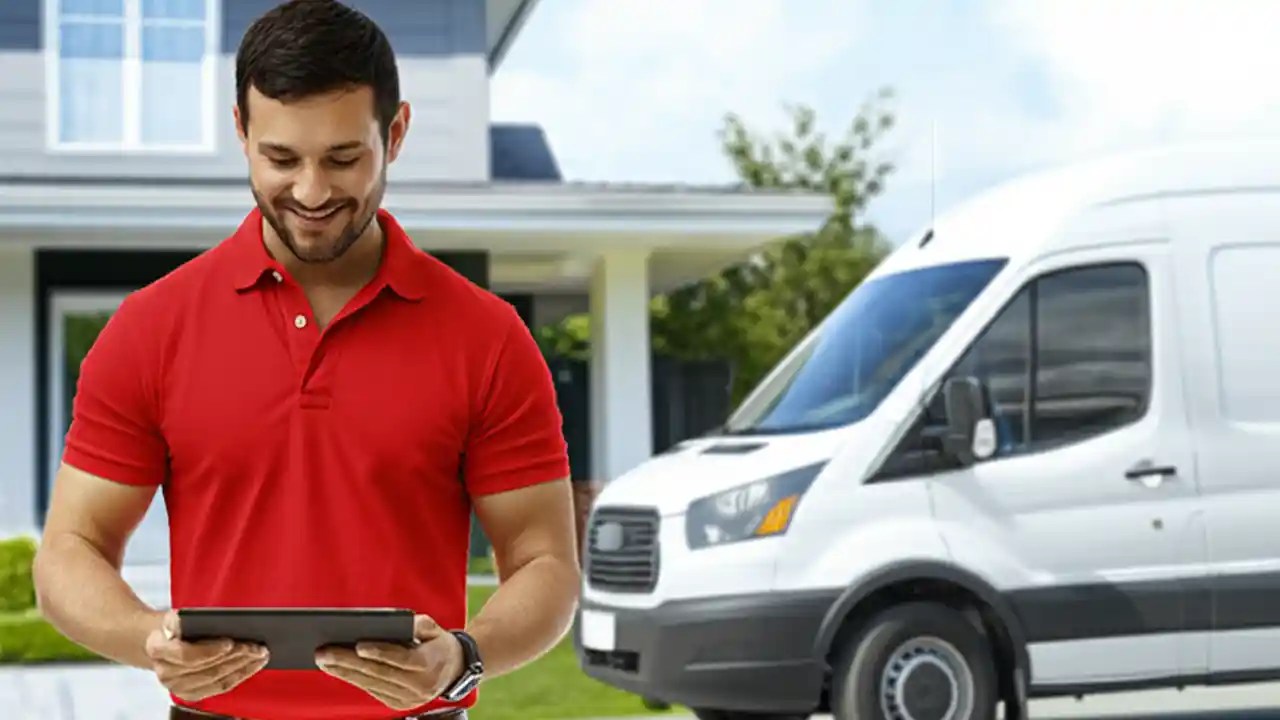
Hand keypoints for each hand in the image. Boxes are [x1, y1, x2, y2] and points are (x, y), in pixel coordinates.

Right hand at [144, 610, 269, 701]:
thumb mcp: (177, 615)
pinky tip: (254, 664)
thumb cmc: (176, 625)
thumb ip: (187, 619)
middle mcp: (165, 672)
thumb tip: (216, 620)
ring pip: (216, 680)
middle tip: (257, 647)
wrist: (162, 641)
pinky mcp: (191, 694)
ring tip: (261, 654)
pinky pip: (219, 687)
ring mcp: (177, 687)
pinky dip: (240, 675)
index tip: (231, 642)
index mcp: (157, 649)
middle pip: (207, 669)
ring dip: (242, 667)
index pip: (186, 654)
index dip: (210, 651)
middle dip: (235, 657)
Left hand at [315, 614, 464, 711]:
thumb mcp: (434, 629)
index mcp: (430, 664)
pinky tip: (337, 669)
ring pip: (371, 684)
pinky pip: (372, 691)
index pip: (401, 658)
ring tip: (323, 660)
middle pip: (378, 672)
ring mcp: (408, 698)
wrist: (454, 671)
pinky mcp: (399, 704)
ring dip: (344, 672)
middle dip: (348, 662)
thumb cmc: (438, 644)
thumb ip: (418, 624)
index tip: (358, 645)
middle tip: (324, 652)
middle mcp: (419, 685)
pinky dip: (354, 679)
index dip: (379, 652)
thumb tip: (396, 622)